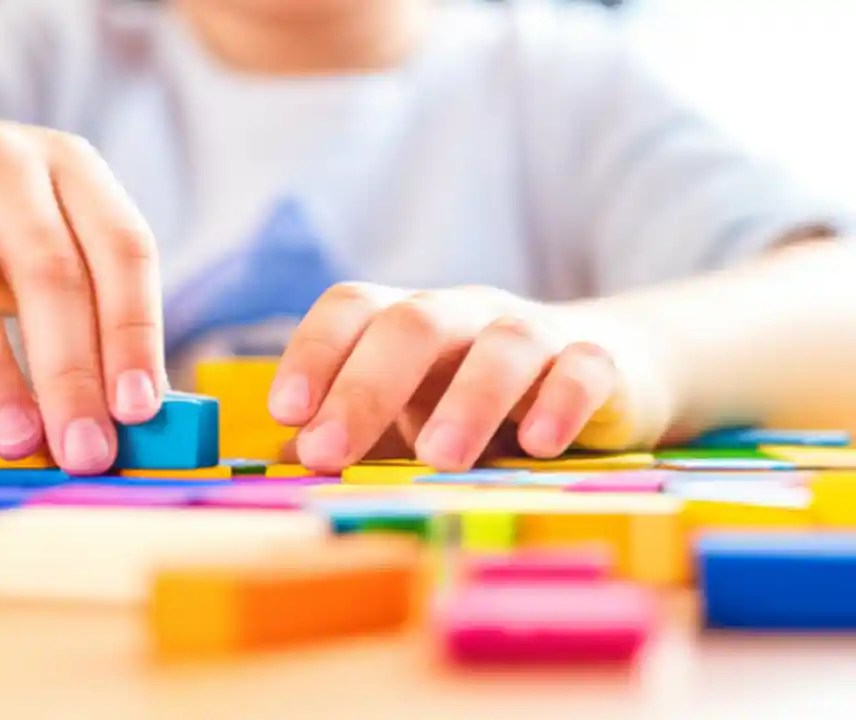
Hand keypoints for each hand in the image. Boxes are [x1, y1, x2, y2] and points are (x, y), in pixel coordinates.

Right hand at [0, 121, 164, 473]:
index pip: (122, 249)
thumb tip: (133, 422)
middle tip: (83, 453)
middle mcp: (0, 159)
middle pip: (47, 271)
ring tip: (14, 440)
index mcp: (73, 166)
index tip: (138, 412)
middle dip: (69, 374)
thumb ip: (96, 318)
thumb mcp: (60, 248)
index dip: (133, 333)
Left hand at [268, 283, 676, 472]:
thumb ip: (351, 434)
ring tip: (439, 457)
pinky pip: (582, 369)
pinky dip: (560, 402)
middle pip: (411, 323)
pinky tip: (536, 444)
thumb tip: (278, 462)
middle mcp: (463, 315)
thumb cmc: (475, 399)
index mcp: (405, 321)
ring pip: (502, 344)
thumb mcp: (406, 416)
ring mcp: (533, 333)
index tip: (285, 411)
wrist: (603, 374)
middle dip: (364, 387)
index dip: (313, 352)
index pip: (351, 308)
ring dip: (467, 400)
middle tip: (330, 452)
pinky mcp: (599, 363)